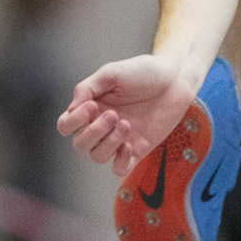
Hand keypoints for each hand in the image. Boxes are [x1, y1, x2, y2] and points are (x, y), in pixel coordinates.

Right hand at [55, 53, 195, 176]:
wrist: (174, 79)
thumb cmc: (143, 72)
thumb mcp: (111, 73)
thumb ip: (87, 88)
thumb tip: (72, 109)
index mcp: (91, 106)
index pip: (66, 125)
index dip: (73, 121)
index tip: (91, 106)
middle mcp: (101, 125)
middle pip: (80, 144)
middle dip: (93, 132)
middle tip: (113, 114)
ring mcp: (118, 139)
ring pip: (97, 156)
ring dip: (109, 143)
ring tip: (126, 124)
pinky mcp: (137, 149)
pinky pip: (119, 168)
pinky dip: (120, 161)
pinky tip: (129, 146)